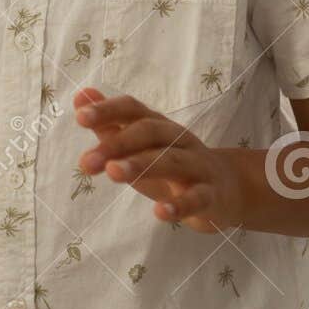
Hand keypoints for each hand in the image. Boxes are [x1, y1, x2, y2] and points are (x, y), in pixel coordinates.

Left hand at [73, 87, 244, 233]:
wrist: (227, 188)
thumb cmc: (170, 164)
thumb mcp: (139, 146)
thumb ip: (110, 125)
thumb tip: (80, 95)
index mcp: (158, 126)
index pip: (134, 109)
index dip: (109, 110)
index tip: (80, 116)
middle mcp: (179, 140)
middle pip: (150, 133)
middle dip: (116, 144)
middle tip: (86, 161)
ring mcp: (197, 166)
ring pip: (172, 161)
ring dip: (142, 165)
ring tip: (114, 172)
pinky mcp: (211, 196)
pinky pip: (198, 198)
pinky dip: (180, 205)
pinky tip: (160, 213)